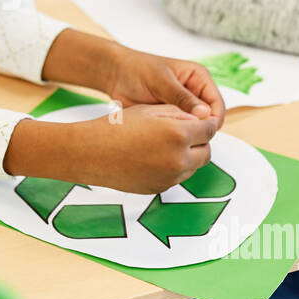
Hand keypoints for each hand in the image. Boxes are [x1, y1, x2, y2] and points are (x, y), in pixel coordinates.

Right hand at [73, 104, 219, 193]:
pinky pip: (177, 178)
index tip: (199, 122)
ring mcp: (170, 178)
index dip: (204, 124)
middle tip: (184, 133)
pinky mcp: (160, 188)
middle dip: (199, 142)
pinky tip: (153, 157)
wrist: (90, 153)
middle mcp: (178, 160)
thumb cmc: (116, 128)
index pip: (209, 130)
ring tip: (165, 144)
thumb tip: (196, 121)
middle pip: (206, 152)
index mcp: (178, 135)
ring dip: (187, 156)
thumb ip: (179, 114)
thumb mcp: (150, 110)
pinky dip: (173, 168)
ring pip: (193, 167)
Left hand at [105, 48, 225, 126]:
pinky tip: (164, 136)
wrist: (115, 75)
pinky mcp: (171, 117)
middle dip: (199, 128)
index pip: (216, 104)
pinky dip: (175, 135)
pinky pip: (180, 131)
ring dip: (186, 133)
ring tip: (171, 134)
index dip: (212, 119)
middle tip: (184, 136)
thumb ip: (182, 97)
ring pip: (194, 127)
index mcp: (198, 78)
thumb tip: (204, 113)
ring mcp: (183, 107)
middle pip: (208, 119)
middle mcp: (194, 93)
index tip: (202, 131)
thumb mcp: (161, 81)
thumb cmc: (137, 69)